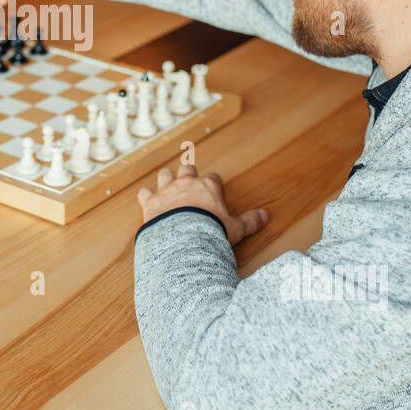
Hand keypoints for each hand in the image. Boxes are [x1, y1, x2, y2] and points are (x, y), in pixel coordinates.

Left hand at [136, 165, 268, 246]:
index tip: (214, 192)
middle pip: (187, 169)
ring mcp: (167, 191)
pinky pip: (145, 193)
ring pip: (165, 175)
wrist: (184, 239)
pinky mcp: (151, 202)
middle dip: (188, 173)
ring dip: (166, 179)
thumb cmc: (211, 232)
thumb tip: (265, 216)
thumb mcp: (236, 229)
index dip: (213, 185)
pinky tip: (147, 200)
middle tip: (189, 180)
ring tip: (168, 185)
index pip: (213, 179)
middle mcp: (187, 183)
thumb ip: (250, 221)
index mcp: (208, 187)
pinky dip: (146, 196)